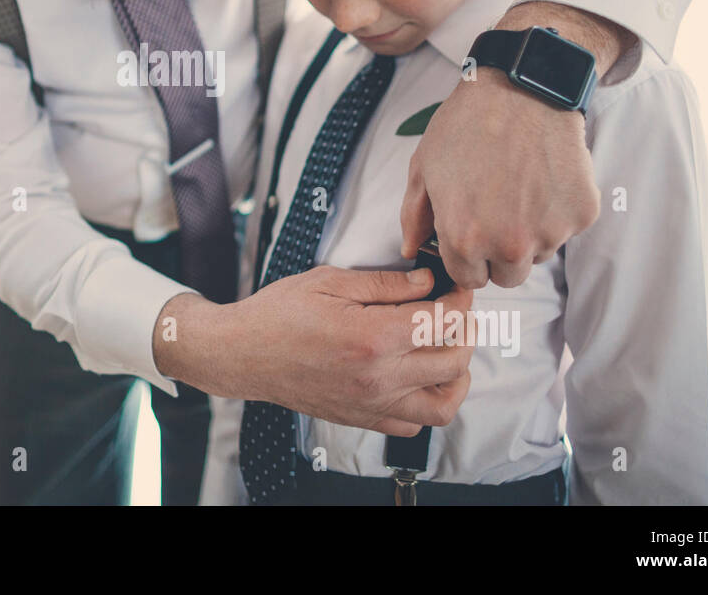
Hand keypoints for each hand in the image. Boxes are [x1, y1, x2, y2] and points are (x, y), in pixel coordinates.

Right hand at [153, 266, 473, 435]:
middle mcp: (378, 377)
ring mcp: (371, 404)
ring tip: (445, 350)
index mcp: (372, 337)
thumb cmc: (279, 314)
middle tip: (454, 312)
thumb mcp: (331, 281)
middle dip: (465, 331)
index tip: (456, 288)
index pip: (443, 321)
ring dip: (456, 376)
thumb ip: (386, 283)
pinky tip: (416, 376)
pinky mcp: (362, 418)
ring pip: (444, 404)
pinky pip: (413, 425)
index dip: (460, 300)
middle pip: (454, 361)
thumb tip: (427, 282)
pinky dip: (426, 403)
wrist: (242, 353)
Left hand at [399, 1, 627, 288]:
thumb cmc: (466, 125)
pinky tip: (543, 176)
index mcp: (465, 239)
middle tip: (496, 211)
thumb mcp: (423, 167)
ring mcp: (551, 232)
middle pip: (508, 276)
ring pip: (539, 254)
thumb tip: (412, 249)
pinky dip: (557, 211)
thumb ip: (414, 216)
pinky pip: (566, 229)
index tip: (471, 234)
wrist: (522, 88)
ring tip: (519, 186)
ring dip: (530, 233)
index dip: (467, 257)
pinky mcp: (582, 214)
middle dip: (499, 252)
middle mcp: (510, 245)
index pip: (470, 278)